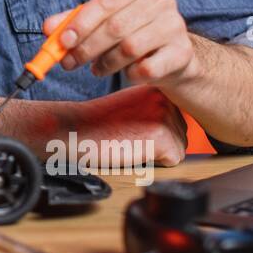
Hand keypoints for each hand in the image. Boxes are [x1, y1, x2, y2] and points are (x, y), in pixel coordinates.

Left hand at [43, 0, 197, 88]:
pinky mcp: (182, 52)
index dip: (82, 23)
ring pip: (130, 48)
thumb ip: (74, 21)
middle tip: (69, 62)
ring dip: (105, 63)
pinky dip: (129, 74)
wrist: (172, 55)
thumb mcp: (101, 20)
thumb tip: (49, 28)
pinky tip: (125, 73)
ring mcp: (175, 25)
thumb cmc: (131, 30)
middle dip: (87, 47)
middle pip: (115, 26)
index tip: (64, 41)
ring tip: (96, 68)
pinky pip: (147, 68)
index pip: (106, 1)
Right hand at [64, 85, 188, 165]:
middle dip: (158, 145)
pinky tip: (131, 149)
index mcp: (157, 89)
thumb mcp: (130, 107)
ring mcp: (164, 115)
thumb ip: (153, 111)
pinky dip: (154, 163)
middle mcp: (165, 98)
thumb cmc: (95, 123)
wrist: (72, 128)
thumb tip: (177, 130)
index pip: (176, 122)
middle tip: (128, 137)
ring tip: (128, 143)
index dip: (154, 134)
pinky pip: (173, 160)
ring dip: (156, 154)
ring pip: (179, 149)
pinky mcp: (161, 135)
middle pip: (180, 136)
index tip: (131, 129)